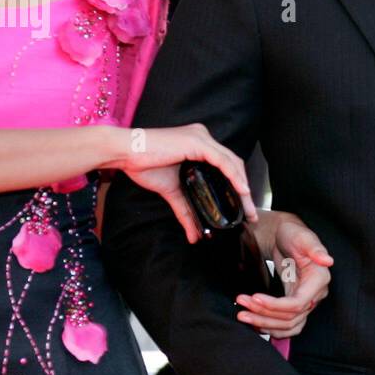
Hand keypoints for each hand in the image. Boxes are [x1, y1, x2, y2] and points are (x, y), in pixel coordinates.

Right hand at [108, 123, 256, 241]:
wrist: (124, 152)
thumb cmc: (143, 165)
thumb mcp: (172, 192)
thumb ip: (185, 211)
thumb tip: (194, 236)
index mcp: (200, 146)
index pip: (226, 166)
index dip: (237, 187)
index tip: (244, 209)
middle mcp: (203, 138)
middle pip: (233, 165)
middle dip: (244, 192)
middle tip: (251, 215)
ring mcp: (201, 138)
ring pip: (232, 164)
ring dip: (243, 188)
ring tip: (248, 209)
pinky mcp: (197, 142)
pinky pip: (222, 160)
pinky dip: (234, 176)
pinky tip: (242, 191)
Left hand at [236, 212, 333, 338]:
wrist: (284, 236)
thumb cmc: (292, 233)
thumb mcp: (302, 236)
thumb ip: (314, 247)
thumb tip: (327, 260)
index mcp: (318, 279)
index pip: (299, 303)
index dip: (276, 305)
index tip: (255, 298)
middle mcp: (315, 294)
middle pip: (291, 317)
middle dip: (264, 314)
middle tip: (242, 307)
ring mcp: (306, 301)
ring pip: (288, 325)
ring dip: (264, 323)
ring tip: (243, 315)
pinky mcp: (295, 305)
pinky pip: (287, 325)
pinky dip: (271, 328)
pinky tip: (255, 323)